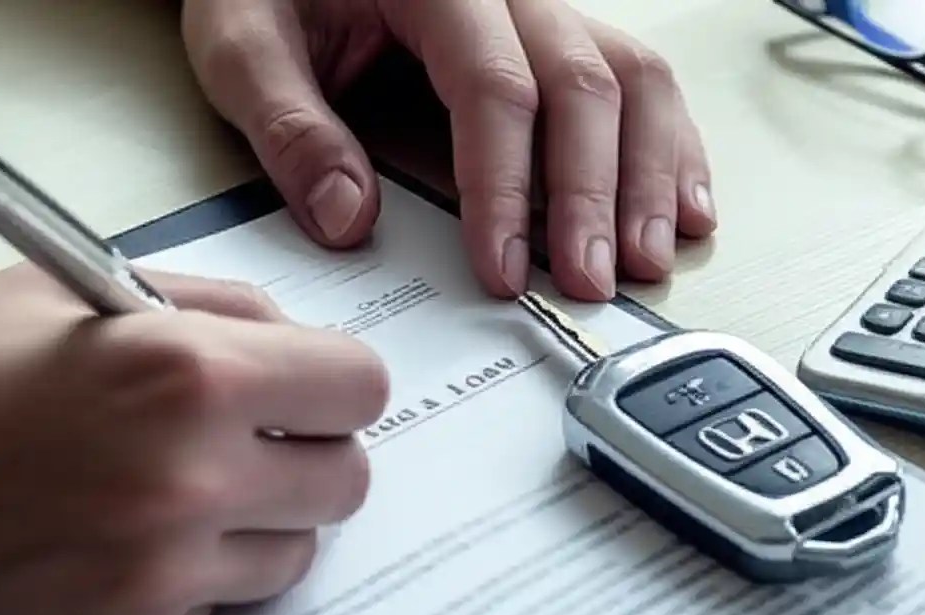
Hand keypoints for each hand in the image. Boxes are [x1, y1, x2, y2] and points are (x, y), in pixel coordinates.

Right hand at [0, 264, 387, 614]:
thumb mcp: (71, 295)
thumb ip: (212, 306)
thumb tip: (296, 341)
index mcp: (187, 374)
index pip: (360, 386)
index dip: (334, 383)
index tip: (309, 391)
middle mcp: (188, 481)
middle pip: (346, 478)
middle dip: (304, 455)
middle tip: (242, 442)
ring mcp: (160, 578)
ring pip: (292, 554)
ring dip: (251, 525)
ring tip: (158, 492)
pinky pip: (216, 611)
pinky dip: (183, 583)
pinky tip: (107, 547)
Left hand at [181, 0, 715, 301]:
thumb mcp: (243, 45)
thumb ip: (290, 127)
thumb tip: (346, 215)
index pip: (493, 85)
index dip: (505, 184)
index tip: (501, 266)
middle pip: (584, 82)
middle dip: (594, 193)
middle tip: (589, 279)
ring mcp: (542, 10)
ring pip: (630, 75)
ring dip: (650, 172)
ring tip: (647, 256)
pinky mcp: (556, 39)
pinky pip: (635, 78)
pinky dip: (668, 146)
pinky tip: (681, 205)